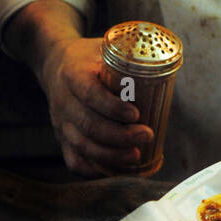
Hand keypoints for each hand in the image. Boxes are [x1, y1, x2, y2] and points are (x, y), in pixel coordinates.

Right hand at [41, 36, 153, 176]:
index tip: (136, 114)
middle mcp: (63, 100)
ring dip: (111, 155)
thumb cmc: (90, 59)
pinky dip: (94, 170)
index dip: (112, 107)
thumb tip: (164, 63)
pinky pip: (74, 161)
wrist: (56, 65)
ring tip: (136, 155)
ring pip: (82, 146)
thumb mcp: (103, 49)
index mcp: (73, 74)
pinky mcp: (62, 139)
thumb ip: (127, 57)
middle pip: (88, 125)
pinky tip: (116, 169)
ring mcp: (60, 123)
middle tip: (146, 135)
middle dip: (120, 136)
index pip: (89, 94)